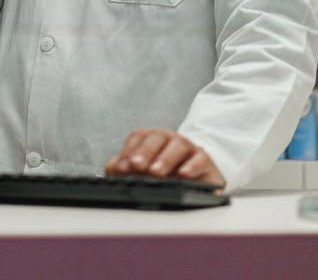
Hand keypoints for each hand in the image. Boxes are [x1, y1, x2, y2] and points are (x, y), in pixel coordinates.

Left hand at [104, 129, 224, 189]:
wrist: (199, 180)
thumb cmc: (167, 174)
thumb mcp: (144, 172)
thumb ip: (125, 169)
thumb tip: (112, 167)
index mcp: (153, 140)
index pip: (139, 137)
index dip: (129, 150)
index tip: (122, 168)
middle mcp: (170, 140)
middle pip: (157, 136)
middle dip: (145, 151)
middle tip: (137, 167)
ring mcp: (188, 149)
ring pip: (178, 144)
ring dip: (165, 158)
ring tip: (156, 172)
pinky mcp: (205, 162)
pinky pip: (201, 158)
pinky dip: (192, 165)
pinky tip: (183, 174)